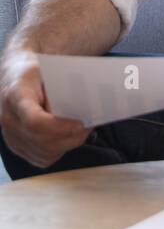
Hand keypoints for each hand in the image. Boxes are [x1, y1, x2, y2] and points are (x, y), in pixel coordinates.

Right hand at [0, 47, 89, 168]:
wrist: (13, 74)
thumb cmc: (33, 70)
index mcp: (15, 96)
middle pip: (42, 141)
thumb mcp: (47, 70)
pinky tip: (68, 138)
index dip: (59, 128)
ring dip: (68, 145)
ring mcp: (11, 136)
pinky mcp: (17, 146)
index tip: (80, 124)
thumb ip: (59, 89)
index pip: (34, 121)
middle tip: (89, 126)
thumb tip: (78, 111)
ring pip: (44, 153)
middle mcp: (9, 119)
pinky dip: (59, 151)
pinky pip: (41, 158)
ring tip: (82, 131)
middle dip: (71, 137)